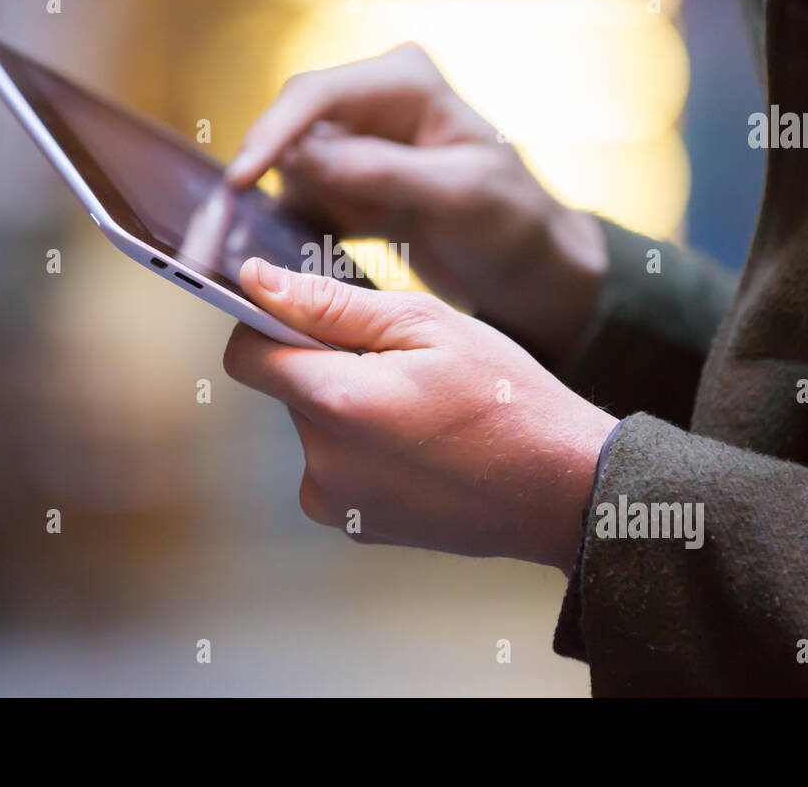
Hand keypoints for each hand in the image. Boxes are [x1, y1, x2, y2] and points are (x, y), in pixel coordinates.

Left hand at [222, 257, 618, 574]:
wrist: (561, 489)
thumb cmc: (508, 398)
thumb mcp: (425, 324)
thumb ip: (329, 303)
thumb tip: (255, 281)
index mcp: (338, 404)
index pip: (246, 356)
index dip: (270, 326)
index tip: (312, 318)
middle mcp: (324, 464)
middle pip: (286, 390)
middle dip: (326, 367)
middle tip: (401, 366)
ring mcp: (338, 504)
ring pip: (313, 427)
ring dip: (347, 408)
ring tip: (420, 409)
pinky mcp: (354, 527)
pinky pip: (335, 467)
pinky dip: (362, 448)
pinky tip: (420, 445)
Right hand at [224, 43, 606, 362]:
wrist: (531, 269)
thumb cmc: (514, 222)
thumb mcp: (461, 195)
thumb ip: (384, 172)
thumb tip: (304, 156)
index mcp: (406, 82)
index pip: (318, 95)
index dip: (273, 133)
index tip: (242, 178)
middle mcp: (374, 103)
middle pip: (292, 127)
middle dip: (269, 173)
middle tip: (240, 226)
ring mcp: (358, 145)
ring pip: (290, 167)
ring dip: (283, 207)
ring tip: (284, 248)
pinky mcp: (349, 187)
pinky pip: (302, 200)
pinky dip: (295, 227)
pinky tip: (300, 256)